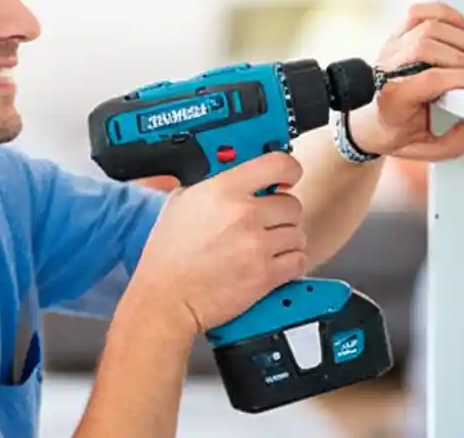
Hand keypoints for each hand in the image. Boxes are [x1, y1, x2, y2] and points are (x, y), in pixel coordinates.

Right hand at [127, 152, 308, 335]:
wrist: (165, 299)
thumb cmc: (168, 255)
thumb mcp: (181, 202)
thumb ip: (213, 184)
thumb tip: (237, 174)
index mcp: (223, 190)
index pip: (278, 165)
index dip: (289, 170)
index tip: (289, 178)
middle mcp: (244, 214)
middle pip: (292, 204)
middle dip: (281, 214)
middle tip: (266, 223)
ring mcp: (257, 245)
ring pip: (298, 233)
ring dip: (286, 240)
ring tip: (264, 246)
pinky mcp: (265, 275)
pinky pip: (298, 260)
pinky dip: (290, 262)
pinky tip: (272, 263)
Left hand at [348, 1, 463, 160]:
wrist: (365, 120)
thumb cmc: (390, 130)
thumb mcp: (423, 148)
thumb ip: (454, 143)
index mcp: (393, 98)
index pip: (431, 78)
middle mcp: (389, 68)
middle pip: (430, 47)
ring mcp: (391, 48)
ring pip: (427, 27)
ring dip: (461, 38)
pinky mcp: (397, 35)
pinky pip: (418, 13)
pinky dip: (444, 13)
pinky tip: (460, 27)